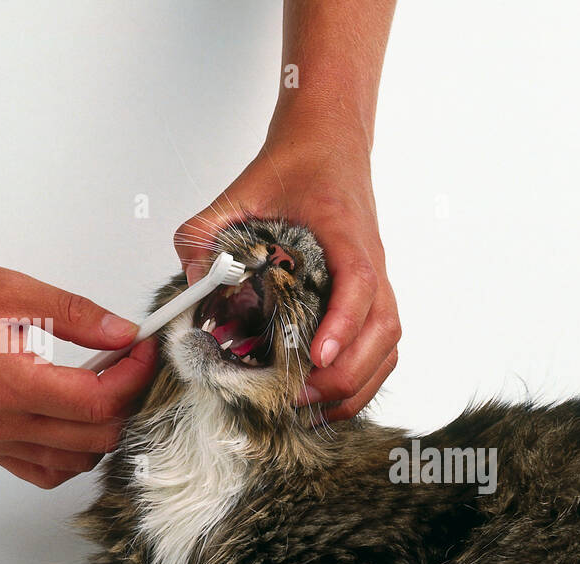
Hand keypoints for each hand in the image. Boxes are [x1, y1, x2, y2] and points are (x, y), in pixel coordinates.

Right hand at [0, 253, 156, 487]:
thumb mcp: (14, 290)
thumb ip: (77, 315)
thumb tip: (125, 333)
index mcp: (9, 385)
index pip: (99, 401)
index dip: (135, 377)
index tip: (143, 350)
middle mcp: (0, 424)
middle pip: (97, 438)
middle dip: (126, 402)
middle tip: (128, 365)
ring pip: (76, 462)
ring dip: (102, 431)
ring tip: (102, 387)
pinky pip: (45, 471)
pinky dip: (72, 453)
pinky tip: (74, 417)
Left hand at [175, 131, 399, 420]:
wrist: (329, 142)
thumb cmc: (296, 166)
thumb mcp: (239, 189)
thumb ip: (206, 232)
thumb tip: (191, 281)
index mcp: (345, 232)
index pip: (361, 284)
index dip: (343, 325)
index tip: (317, 356)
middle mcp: (372, 262)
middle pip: (383, 329)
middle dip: (346, 373)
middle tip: (301, 396)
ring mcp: (378, 282)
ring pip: (388, 345)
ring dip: (358, 382)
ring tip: (314, 405)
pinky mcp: (374, 297)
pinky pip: (382, 346)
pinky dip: (363, 376)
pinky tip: (329, 393)